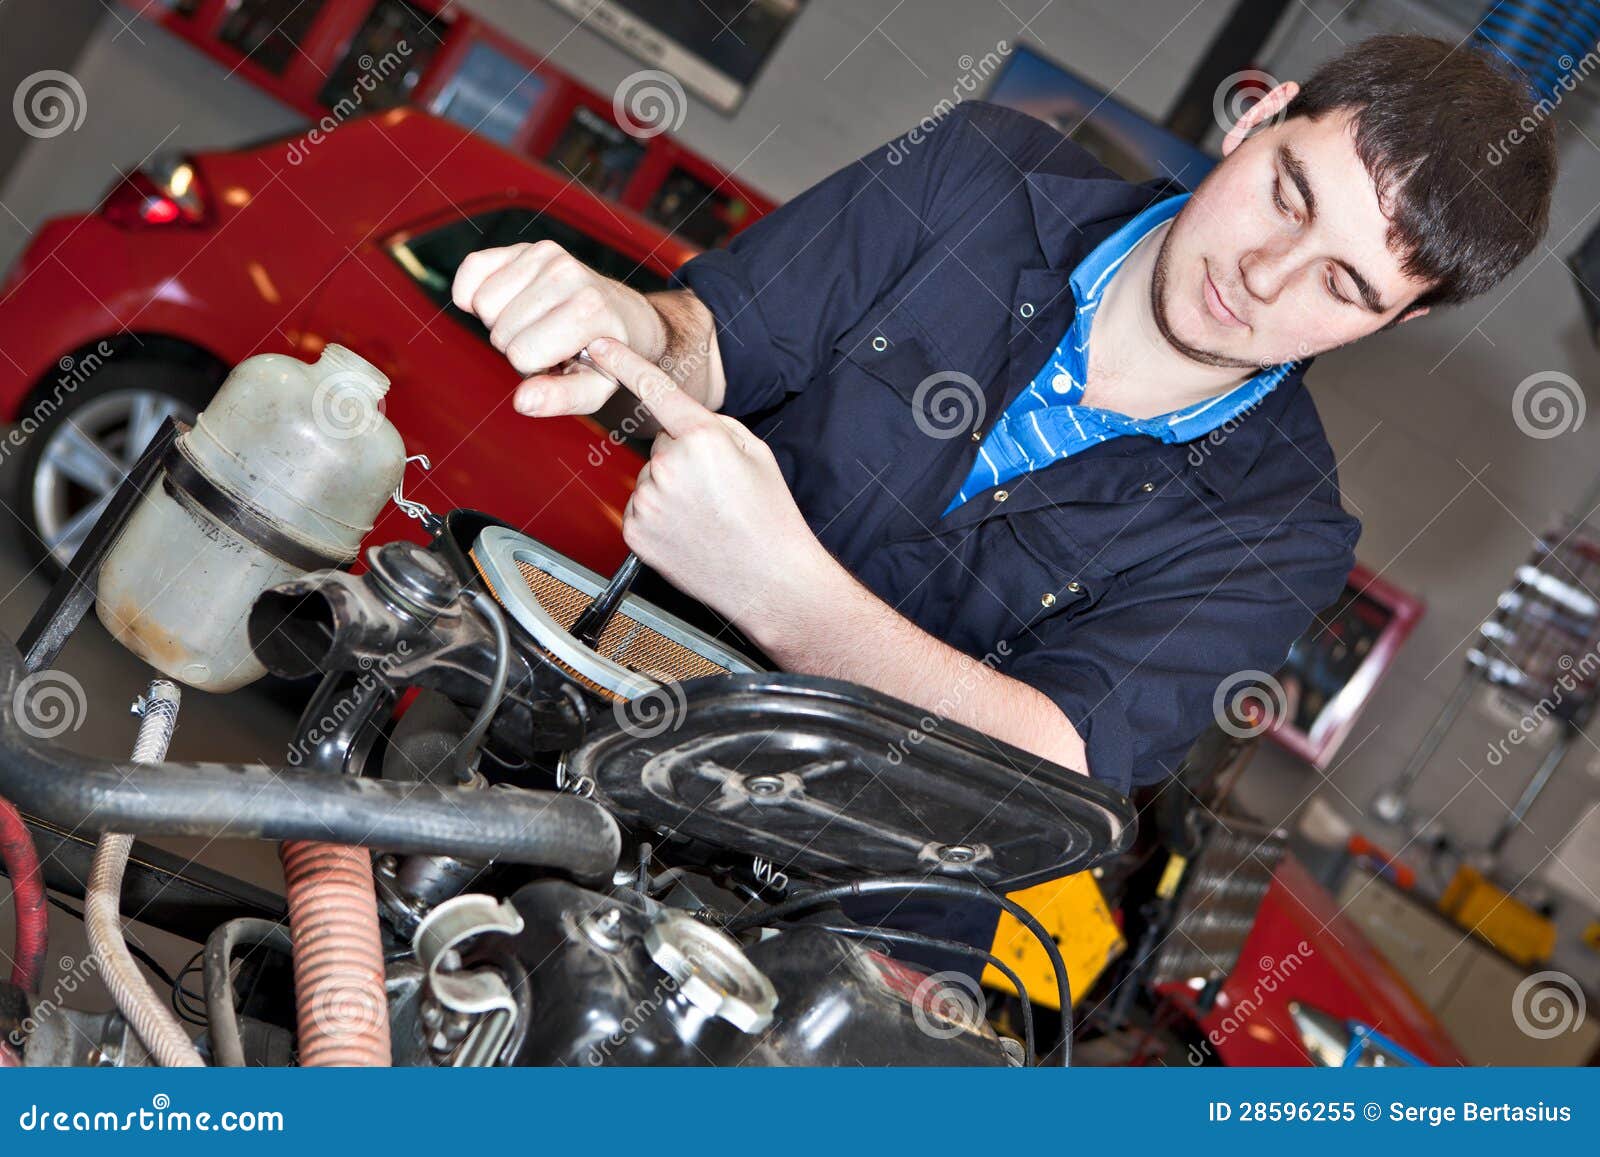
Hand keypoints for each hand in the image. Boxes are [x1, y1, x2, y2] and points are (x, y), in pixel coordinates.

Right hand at [451, 240, 665, 416]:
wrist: (624, 317)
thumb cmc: (606, 357)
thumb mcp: (595, 389)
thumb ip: (560, 399)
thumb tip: (522, 402)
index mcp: (589, 310)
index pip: (521, 354)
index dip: (533, 367)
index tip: (559, 360)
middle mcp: (567, 274)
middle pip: (500, 331)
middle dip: (517, 346)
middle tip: (548, 342)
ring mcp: (546, 254)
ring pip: (482, 303)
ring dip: (500, 321)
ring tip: (535, 324)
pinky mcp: (525, 246)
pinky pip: (472, 269)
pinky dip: (475, 293)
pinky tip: (504, 304)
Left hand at [584, 337, 829, 634]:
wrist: (769, 580)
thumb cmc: (769, 518)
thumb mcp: (756, 453)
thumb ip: (714, 426)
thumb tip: (682, 425)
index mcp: (702, 439)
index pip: (654, 389)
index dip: (623, 363)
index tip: (598, 346)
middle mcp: (668, 466)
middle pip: (661, 443)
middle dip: (683, 457)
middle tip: (716, 489)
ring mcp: (648, 501)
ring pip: (650, 477)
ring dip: (670, 488)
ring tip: (706, 514)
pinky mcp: (635, 531)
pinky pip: (640, 507)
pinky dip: (659, 515)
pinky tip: (688, 531)